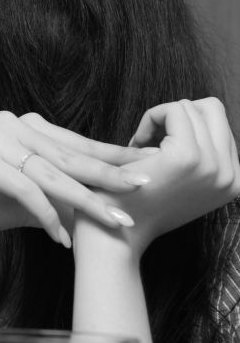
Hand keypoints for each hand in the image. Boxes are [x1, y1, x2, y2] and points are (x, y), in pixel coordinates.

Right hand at [0, 111, 149, 255]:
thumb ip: (62, 192)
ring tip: (114, 222)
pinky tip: (61, 237)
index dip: (112, 158)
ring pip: (50, 174)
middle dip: (108, 177)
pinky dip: (46, 215)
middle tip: (142, 191)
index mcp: (24, 124)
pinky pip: (24, 189)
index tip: (144, 170)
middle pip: (69, 157)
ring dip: (85, 202)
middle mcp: (10, 124)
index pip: (76, 143)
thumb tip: (111, 201)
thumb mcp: (30, 196)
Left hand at [91, 98, 239, 253]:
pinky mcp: (187, 157)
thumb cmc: (138, 206)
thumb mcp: (183, 184)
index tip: (158, 148)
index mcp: (233, 180)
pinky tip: (134, 145)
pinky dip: (152, 118)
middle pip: (212, 109)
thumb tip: (195, 112)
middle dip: (178, 117)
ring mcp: (212, 166)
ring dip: (162, 119)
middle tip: (149, 142)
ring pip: (193, 107)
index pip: (219, 124)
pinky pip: (175, 110)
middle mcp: (231, 175)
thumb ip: (200, 158)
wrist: (116, 235)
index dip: (186, 128)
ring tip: (141, 148)